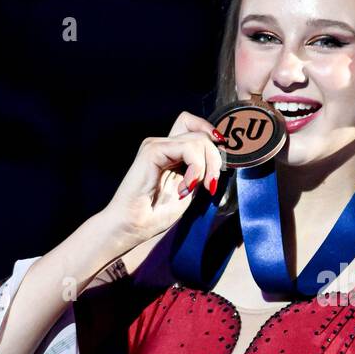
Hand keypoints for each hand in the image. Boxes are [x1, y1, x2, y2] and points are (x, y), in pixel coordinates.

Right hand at [99, 111, 225, 248]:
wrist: (133, 226)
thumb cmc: (156, 214)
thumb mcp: (190, 189)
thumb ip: (202, 170)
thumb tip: (222, 157)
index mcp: (172, 153)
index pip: (195, 126)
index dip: (212, 136)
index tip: (220, 164)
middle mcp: (164, 145)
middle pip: (202, 133)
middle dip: (215, 159)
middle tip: (211, 185)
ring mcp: (157, 145)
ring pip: (199, 139)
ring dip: (207, 166)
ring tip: (197, 187)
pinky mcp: (152, 150)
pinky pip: (188, 149)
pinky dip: (195, 169)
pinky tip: (185, 188)